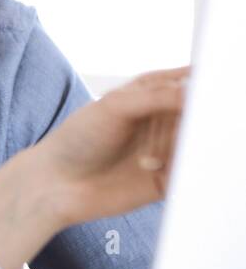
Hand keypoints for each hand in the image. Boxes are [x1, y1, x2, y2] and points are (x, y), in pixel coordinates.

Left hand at [0, 67, 187, 268]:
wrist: (56, 185)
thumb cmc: (77, 139)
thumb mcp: (115, 106)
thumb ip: (156, 96)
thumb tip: (192, 93)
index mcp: (151, 93)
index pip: (187, 82)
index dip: (202, 83)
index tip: (212, 86)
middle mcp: (161, 120)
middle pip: (197, 114)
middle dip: (203, 116)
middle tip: (200, 120)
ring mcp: (165, 150)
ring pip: (197, 143)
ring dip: (196, 143)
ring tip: (184, 144)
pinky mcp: (165, 181)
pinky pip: (190, 174)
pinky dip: (193, 170)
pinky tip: (183, 166)